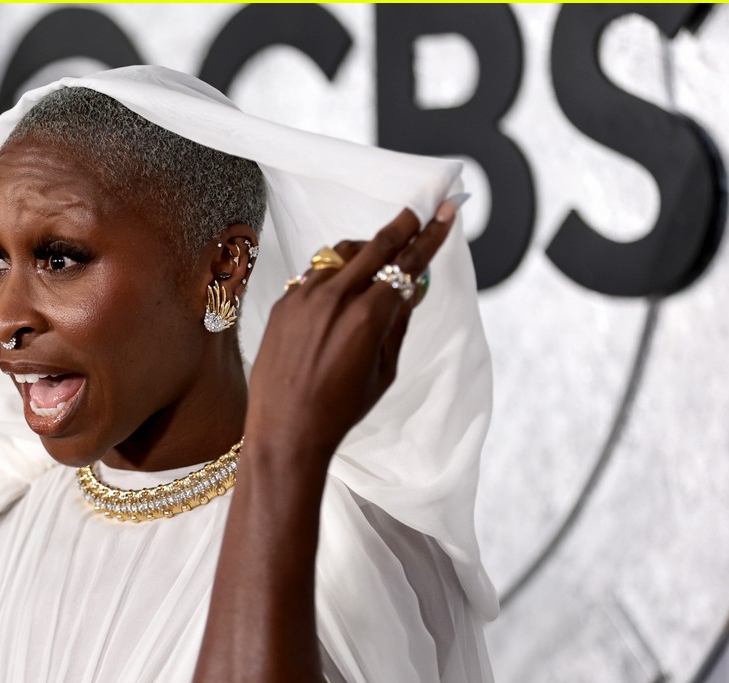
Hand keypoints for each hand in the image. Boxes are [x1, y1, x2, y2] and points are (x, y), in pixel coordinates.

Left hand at [245, 199, 462, 458]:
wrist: (286, 428)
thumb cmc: (341, 408)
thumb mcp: (384, 369)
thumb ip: (398, 322)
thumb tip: (412, 287)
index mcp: (367, 317)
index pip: (406, 264)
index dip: (430, 236)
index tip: (445, 211)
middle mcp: (334, 299)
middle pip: (376, 245)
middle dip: (404, 224)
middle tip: (422, 208)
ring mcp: (304, 297)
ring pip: (342, 254)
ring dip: (366, 249)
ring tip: (380, 258)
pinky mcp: (283, 302)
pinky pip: (315, 272)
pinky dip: (335, 272)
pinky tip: (343, 285)